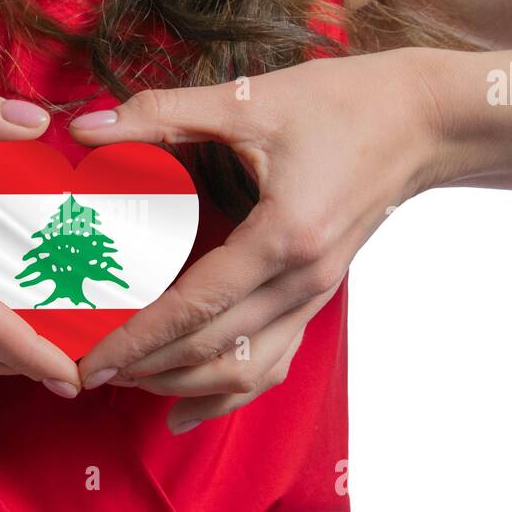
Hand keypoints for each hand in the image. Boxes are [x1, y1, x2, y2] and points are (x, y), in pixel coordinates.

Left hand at [69, 48, 450, 429]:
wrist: (424, 120)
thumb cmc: (342, 104)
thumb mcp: (248, 101)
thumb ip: (162, 113)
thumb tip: (87, 125)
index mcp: (284, 237)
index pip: (195, 307)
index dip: (137, 338)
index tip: (90, 360)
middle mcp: (303, 281)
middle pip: (214, 349)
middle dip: (146, 368)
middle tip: (89, 370)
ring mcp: (316, 296)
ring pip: (245, 370)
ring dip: (183, 384)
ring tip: (129, 381)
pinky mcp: (318, 297)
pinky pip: (272, 362)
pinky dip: (228, 392)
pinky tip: (186, 410)